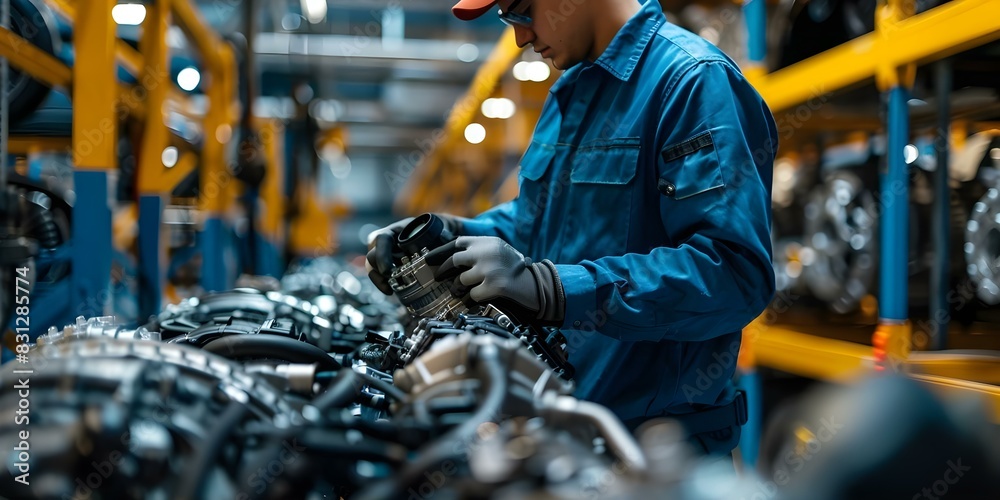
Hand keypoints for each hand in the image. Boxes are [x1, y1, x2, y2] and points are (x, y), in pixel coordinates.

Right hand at [365, 214, 463, 294]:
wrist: (435, 236)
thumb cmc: (435, 230)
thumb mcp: (439, 229)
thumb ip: (442, 235)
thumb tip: (445, 238)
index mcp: (396, 231)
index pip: (381, 239)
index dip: (382, 255)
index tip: (388, 271)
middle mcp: (386, 243)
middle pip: (372, 256)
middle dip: (379, 272)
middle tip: (391, 285)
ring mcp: (385, 255)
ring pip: (373, 268)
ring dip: (380, 280)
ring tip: (390, 290)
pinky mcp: (388, 266)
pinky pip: (379, 275)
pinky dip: (383, 284)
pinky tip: (392, 291)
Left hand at [426, 236, 564, 325]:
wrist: (537, 284)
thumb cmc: (516, 270)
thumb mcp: (500, 250)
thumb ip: (480, 250)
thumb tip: (453, 256)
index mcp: (488, 242)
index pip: (458, 243)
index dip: (441, 251)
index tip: (429, 259)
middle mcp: (487, 253)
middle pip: (455, 261)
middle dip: (444, 271)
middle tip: (438, 278)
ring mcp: (489, 270)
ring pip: (461, 281)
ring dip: (459, 289)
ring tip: (463, 292)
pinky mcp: (493, 287)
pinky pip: (471, 296)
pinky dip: (471, 300)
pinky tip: (477, 300)